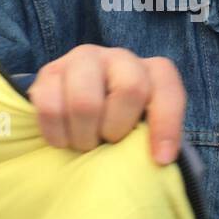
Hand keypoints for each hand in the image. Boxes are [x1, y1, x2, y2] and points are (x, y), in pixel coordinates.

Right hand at [27, 45, 185, 164]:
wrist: (75, 106)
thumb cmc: (119, 123)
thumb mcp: (144, 127)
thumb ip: (153, 136)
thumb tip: (158, 160)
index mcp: (152, 71)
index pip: (168, 91)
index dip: (167, 126)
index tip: (161, 159)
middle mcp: (120, 58)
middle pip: (130, 89)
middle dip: (118, 128)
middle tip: (108, 142)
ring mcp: (83, 59)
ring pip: (86, 102)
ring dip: (84, 136)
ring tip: (84, 143)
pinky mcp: (50, 71)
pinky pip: (51, 108)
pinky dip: (57, 134)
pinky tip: (63, 140)